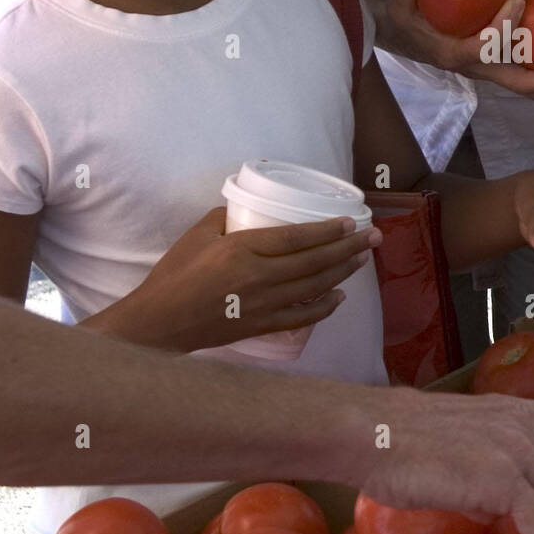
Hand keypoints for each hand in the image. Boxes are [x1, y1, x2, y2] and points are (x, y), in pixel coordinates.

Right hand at [102, 208, 381, 352]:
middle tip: (374, 237)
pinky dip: (324, 307)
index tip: (351, 222)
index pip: (297, 238)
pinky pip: (302, 317)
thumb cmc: (175, 273)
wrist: (158, 322)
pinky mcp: (262, 326)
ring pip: (314, 287)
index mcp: (243, 249)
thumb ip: (227, 217)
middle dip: (349, 248)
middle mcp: (260, 277)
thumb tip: (250, 207)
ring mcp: (263, 304)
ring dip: (343, 272)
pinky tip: (339, 297)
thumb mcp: (199, 233)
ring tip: (363, 259)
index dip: (328, 230)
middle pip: (315, 261)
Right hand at [383, 0, 533, 99]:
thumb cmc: (403, 18)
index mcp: (453, 53)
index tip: (518, 1)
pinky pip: (524, 71)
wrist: (401, 38)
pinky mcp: (494, 63)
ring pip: (525, 84)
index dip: (502, 29)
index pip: (482, 48)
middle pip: (518, 84)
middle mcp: (475, 68)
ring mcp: (487, 69)